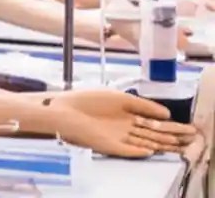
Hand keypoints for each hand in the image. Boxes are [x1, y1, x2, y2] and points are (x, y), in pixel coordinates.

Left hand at [45, 90, 196, 156]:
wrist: (64, 109)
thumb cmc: (88, 100)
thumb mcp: (120, 99)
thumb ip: (144, 105)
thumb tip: (167, 112)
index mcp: (126, 115)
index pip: (151, 122)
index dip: (166, 124)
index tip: (182, 126)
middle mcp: (124, 128)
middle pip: (150, 133)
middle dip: (166, 136)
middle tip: (184, 139)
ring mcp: (117, 137)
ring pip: (142, 142)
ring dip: (157, 144)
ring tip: (175, 146)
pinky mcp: (109, 146)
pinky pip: (128, 150)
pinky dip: (139, 150)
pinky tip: (150, 151)